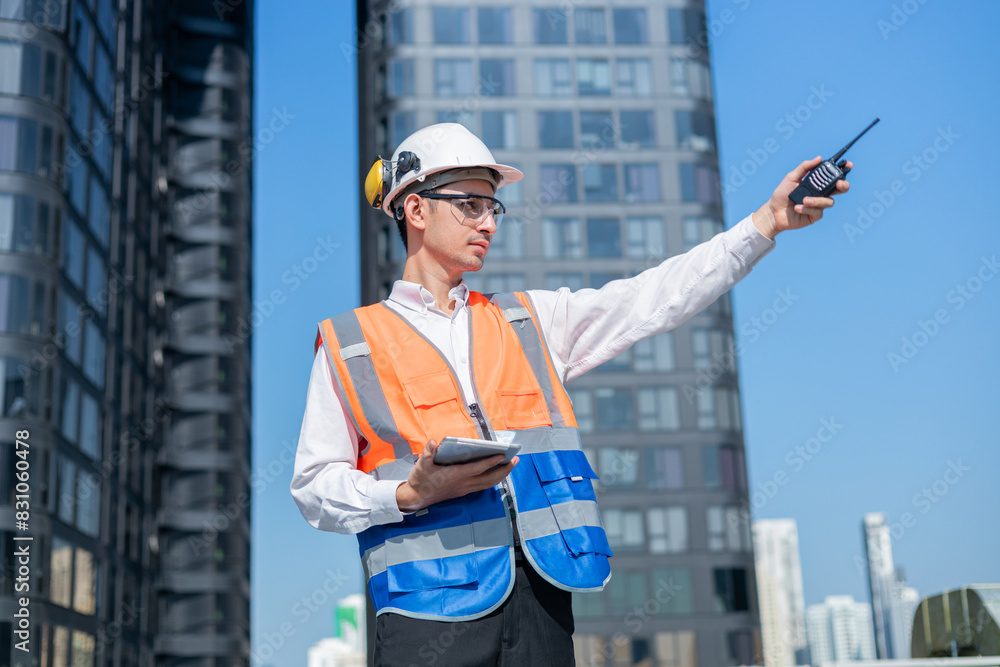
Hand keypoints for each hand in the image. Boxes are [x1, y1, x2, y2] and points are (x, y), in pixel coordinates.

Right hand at [395, 439, 517, 511]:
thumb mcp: (421, 464)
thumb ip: (428, 452)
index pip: (477, 468)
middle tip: (515, 459)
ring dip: (502, 474)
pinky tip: (498, 472)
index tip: (502, 455)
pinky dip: (493, 479)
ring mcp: (464, 488)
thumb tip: (433, 442)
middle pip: (489, 478)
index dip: (490, 462)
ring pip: (488, 483)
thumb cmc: (420, 479)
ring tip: (511, 464)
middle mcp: (463, 483)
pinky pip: (483, 486)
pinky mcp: (463, 491)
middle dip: (504, 469)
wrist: (416, 498)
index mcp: (454, 475)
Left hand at [752, 156, 851, 238]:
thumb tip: (819, 158)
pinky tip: (797, 208)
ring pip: (829, 202)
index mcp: (817, 184)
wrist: (773, 211)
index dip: (843, 171)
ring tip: (804, 200)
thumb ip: (804, 167)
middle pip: (840, 189)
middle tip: (838, 184)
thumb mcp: (791, 177)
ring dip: (817, 200)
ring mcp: (818, 205)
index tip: (848, 165)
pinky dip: (807, 209)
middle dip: (843, 186)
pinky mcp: (814, 216)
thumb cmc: (781, 194)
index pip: (833, 176)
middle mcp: (820, 194)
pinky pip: (818, 212)